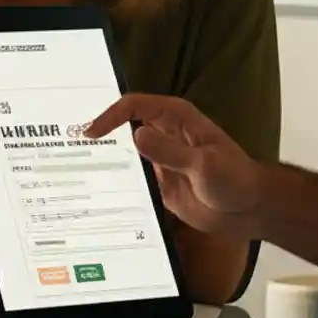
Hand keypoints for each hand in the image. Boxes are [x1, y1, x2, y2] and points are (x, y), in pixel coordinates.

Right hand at [85, 94, 263, 238]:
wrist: (249, 209)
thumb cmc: (236, 179)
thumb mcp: (204, 165)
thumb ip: (171, 153)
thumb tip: (136, 137)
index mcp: (177, 119)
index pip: (135, 107)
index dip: (110, 116)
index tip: (91, 134)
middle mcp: (165, 135)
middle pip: (124, 126)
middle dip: (100, 133)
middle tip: (68, 145)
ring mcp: (161, 159)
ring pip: (124, 153)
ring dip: (105, 159)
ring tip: (72, 168)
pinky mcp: (159, 183)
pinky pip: (132, 179)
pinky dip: (116, 182)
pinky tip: (96, 192)